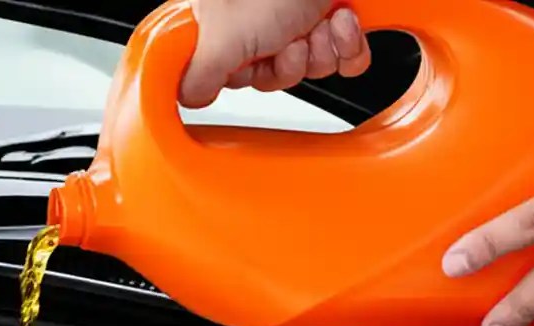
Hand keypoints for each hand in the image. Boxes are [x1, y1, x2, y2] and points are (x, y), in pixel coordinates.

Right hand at [179, 0, 370, 108]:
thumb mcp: (223, 38)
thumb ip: (197, 74)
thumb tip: (186, 96)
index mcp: (228, 22)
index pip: (232, 72)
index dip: (248, 75)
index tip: (252, 64)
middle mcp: (261, 22)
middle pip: (274, 75)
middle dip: (290, 63)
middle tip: (289, 40)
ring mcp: (300, 21)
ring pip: (311, 69)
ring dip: (320, 52)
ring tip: (317, 22)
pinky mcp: (336, 24)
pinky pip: (345, 61)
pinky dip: (347, 47)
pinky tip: (339, 21)